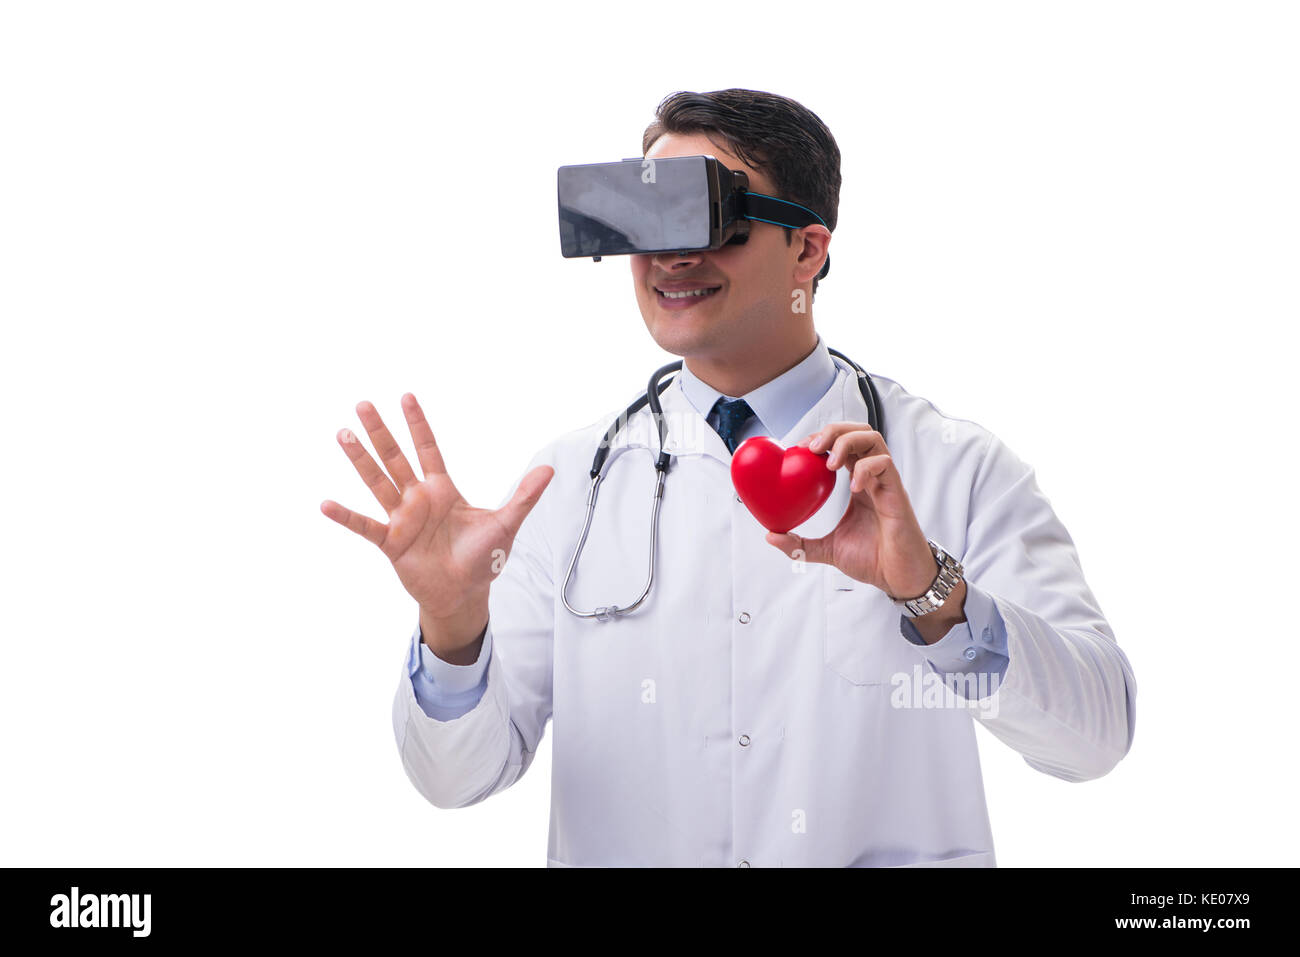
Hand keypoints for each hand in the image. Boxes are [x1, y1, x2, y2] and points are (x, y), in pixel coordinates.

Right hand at [320, 394, 553, 652]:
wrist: (465, 593)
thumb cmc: (483, 558)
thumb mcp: (507, 523)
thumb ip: (524, 496)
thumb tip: (550, 470)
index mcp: (443, 490)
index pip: (428, 448)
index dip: (418, 424)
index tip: (406, 396)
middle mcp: (418, 499)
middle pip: (396, 458)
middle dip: (381, 431)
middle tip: (364, 404)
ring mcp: (402, 519)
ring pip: (378, 483)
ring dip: (360, 460)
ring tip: (343, 434)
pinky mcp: (391, 543)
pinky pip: (365, 526)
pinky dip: (346, 516)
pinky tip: (326, 504)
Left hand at [764, 422, 937, 600]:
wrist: (899, 578)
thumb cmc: (873, 560)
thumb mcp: (827, 550)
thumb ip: (799, 544)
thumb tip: (770, 536)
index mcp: (857, 484)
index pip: (841, 446)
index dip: (821, 439)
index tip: (799, 449)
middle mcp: (872, 478)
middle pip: (858, 432)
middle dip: (833, 431)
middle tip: (812, 447)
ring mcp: (885, 483)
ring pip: (873, 439)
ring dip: (848, 441)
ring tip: (830, 462)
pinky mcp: (897, 493)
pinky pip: (885, 465)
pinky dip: (866, 468)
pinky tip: (853, 486)